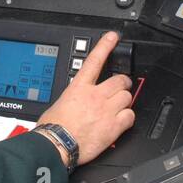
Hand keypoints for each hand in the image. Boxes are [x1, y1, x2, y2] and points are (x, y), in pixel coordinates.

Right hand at [37, 31, 134, 165]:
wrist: (56, 145)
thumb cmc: (53, 128)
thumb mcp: (58, 104)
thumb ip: (73, 98)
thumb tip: (75, 101)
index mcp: (78, 88)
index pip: (95, 60)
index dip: (105, 46)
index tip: (113, 37)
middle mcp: (94, 96)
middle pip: (120, 80)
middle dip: (122, 84)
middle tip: (120, 88)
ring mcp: (105, 110)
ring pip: (127, 97)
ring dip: (124, 101)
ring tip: (118, 108)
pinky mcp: (113, 127)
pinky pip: (130, 116)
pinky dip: (128, 118)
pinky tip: (121, 121)